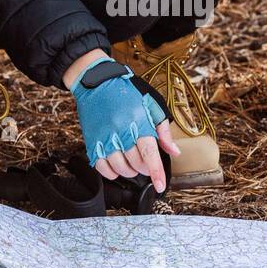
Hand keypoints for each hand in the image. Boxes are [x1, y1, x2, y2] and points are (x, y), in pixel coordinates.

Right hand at [68, 55, 181, 192]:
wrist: (97, 81)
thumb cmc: (127, 92)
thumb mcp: (152, 105)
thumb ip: (163, 130)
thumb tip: (174, 151)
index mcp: (138, 122)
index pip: (149, 154)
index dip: (156, 172)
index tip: (160, 186)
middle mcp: (121, 132)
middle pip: (135, 163)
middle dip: (145, 169)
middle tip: (146, 163)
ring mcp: (105, 137)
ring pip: (119, 167)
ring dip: (129, 171)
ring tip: (133, 164)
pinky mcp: (92, 141)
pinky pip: (101, 166)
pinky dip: (111, 172)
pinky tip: (117, 167)